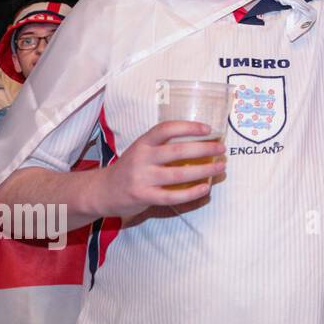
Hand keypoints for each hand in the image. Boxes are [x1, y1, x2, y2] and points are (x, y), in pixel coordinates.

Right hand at [89, 120, 225, 217]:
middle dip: (204, 149)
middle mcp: (141, 158)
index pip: (166, 129)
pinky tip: (206, 187)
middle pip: (178, 151)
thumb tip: (200, 141)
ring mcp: (142, 178)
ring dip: (204, 170)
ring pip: (179, 175)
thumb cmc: (130, 168)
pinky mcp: (144, 197)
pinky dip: (192, 193)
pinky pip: (173, 196)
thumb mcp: (141, 150)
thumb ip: (163, 146)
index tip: (208, 129)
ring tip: (220, 167)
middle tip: (221, 148)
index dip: (188, 127)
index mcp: (142, 143)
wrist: (101, 191)